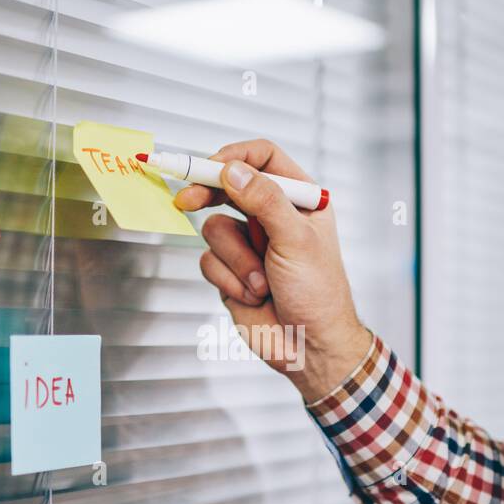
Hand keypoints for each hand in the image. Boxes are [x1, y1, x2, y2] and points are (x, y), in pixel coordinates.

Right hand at [177, 139, 371, 401]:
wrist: (309, 347)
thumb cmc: (318, 294)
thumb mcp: (295, 240)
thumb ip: (264, 200)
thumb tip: (232, 169)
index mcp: (299, 200)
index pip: (263, 157)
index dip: (235, 157)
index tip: (212, 166)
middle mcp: (272, 216)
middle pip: (227, 186)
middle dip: (207, 194)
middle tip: (185, 199)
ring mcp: (249, 243)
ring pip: (214, 229)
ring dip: (235, 260)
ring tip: (260, 283)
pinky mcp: (231, 270)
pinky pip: (209, 261)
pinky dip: (228, 280)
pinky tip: (252, 296)